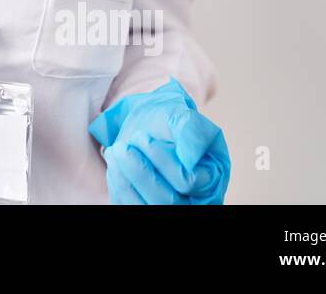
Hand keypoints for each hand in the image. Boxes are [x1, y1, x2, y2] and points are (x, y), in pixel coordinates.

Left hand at [87, 76, 229, 204]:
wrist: (150, 125)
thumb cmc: (171, 123)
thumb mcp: (185, 118)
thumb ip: (193, 132)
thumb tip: (190, 158)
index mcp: (210, 181)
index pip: (188, 182)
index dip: (163, 161)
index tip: (143, 137)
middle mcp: (193, 201)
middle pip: (165, 201)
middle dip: (140, 173)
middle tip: (121, 148)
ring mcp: (168, 207)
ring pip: (144, 207)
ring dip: (125, 181)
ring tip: (115, 153)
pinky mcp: (145, 207)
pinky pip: (128, 207)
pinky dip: (118, 187)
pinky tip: (114, 164)